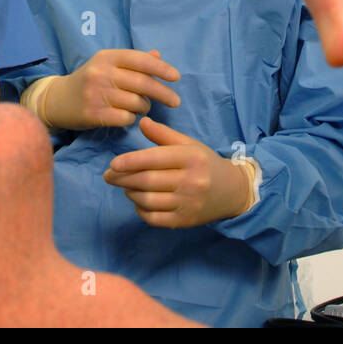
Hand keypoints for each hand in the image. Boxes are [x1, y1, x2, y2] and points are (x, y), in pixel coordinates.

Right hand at [44, 49, 180, 129]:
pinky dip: (132, 119)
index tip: (176, 77)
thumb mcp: (108, 65)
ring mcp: (96, 94)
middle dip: (163, 93)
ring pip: (136, 102)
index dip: (161, 68)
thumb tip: (158, 56)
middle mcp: (101, 73)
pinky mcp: (93, 114)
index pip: (140, 60)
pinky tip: (128, 116)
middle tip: (176, 102)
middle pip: (142, 83)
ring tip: (141, 107)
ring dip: (145, 107)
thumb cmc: (90, 81)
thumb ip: (133, 61)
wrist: (57, 100)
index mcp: (107, 57)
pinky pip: (125, 118)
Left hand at [103, 118, 251, 227]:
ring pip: (148, 200)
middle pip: (148, 180)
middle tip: (109, 176)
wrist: (232, 191)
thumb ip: (164, 134)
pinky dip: (141, 210)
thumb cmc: (205, 163)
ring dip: (131, 193)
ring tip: (126, 186)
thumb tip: (141, 122)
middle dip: (123, 178)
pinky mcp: (185, 221)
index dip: (131, 162)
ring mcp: (188, 203)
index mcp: (191, 157)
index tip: (113, 164)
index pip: (155, 159)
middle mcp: (191, 181)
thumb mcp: (189, 144)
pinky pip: (154, 218)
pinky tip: (139, 201)